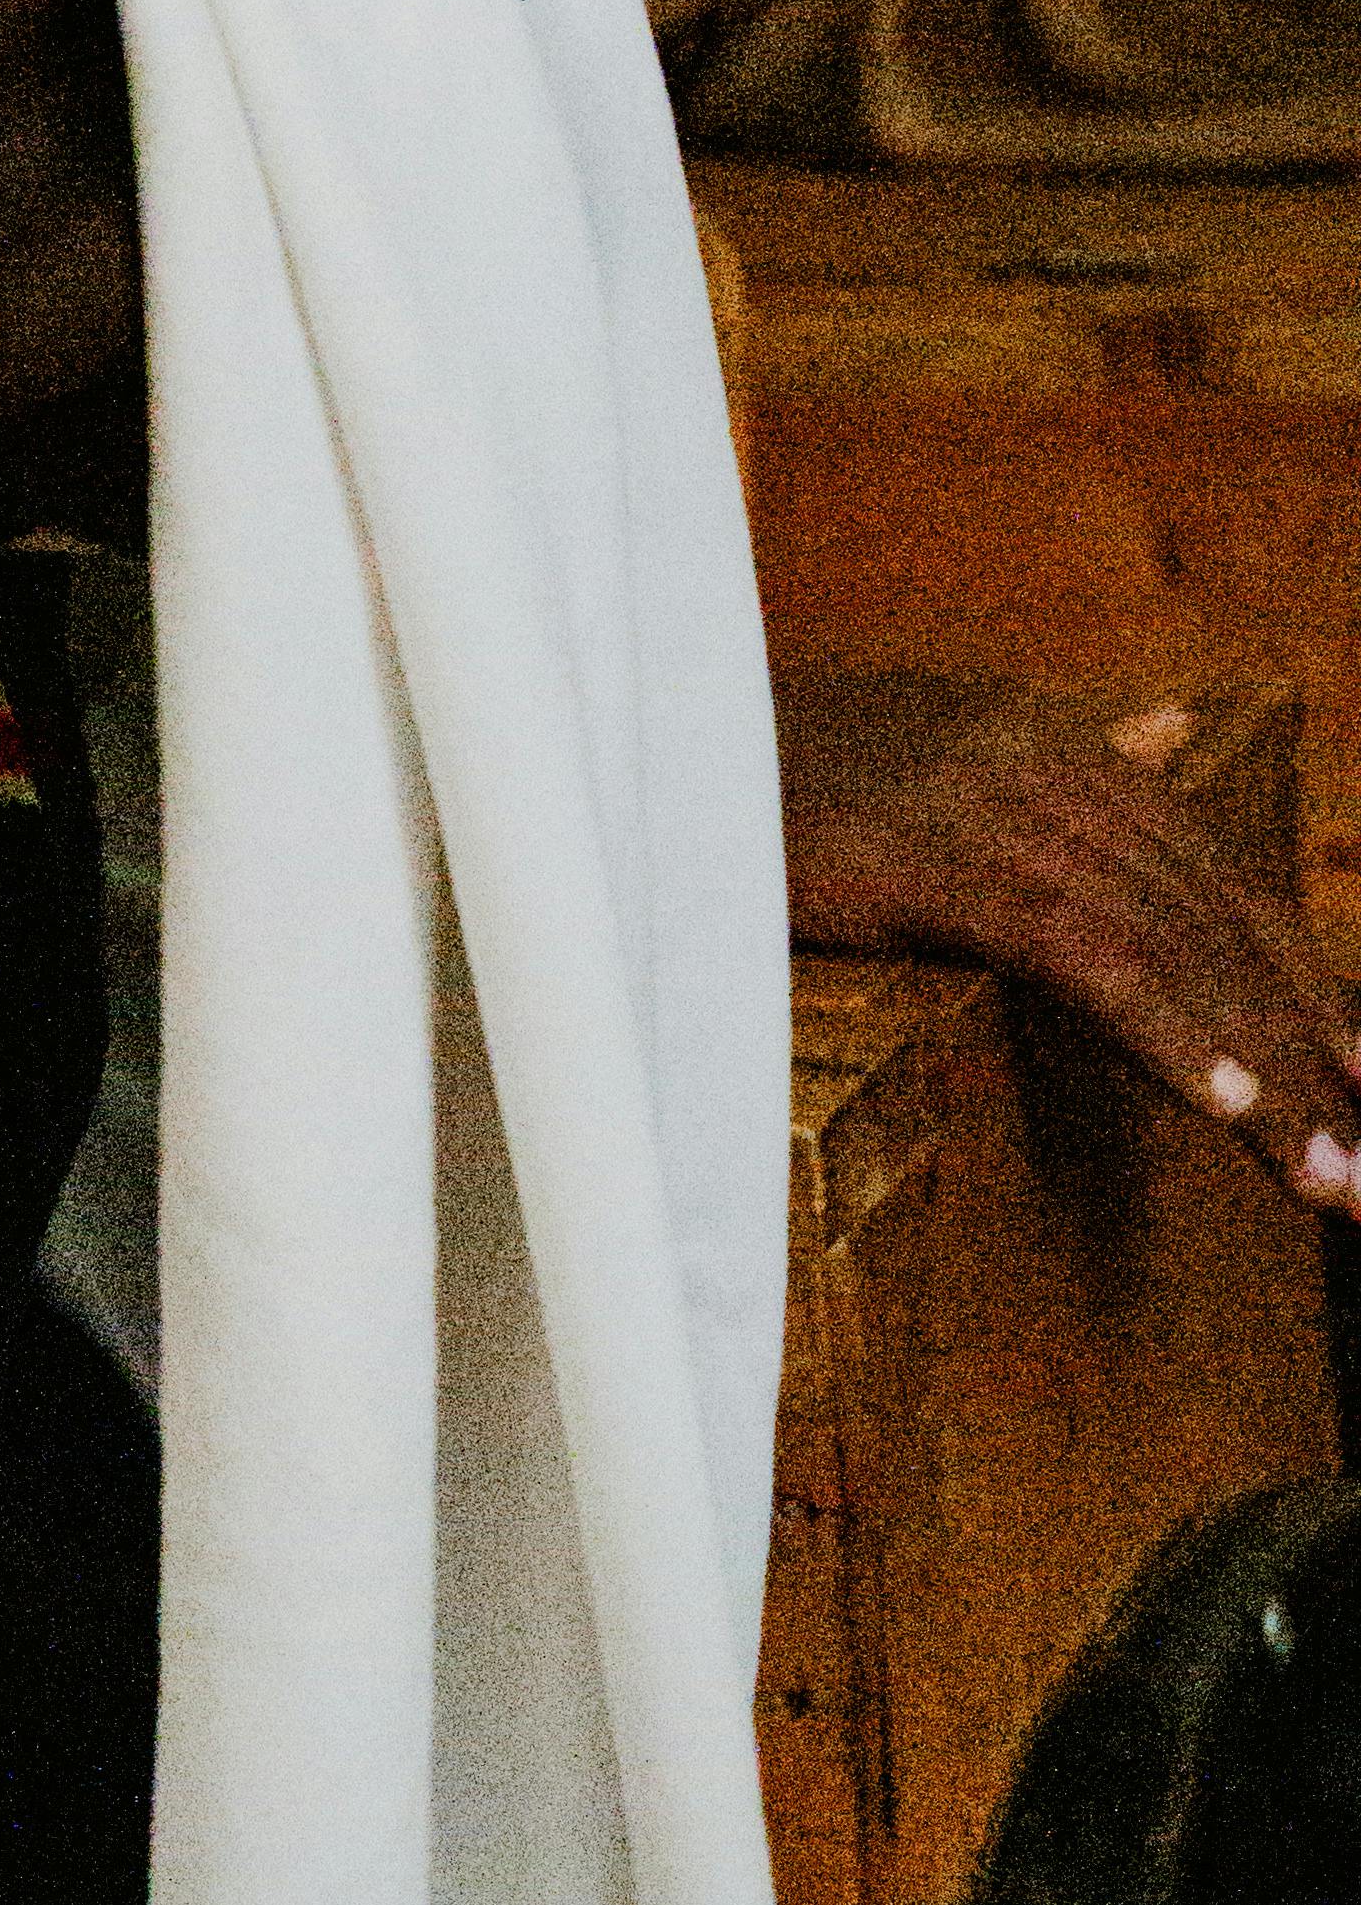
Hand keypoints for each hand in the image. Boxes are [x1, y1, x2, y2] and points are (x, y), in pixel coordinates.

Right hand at [777, 666, 1360, 1211]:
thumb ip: (1053, 756)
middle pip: (1219, 913)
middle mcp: (1036, 757)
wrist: (616, 728)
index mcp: (1043, 735)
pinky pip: (1081, 952)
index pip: (1214, 870)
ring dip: (1271, 1074)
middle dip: (1318, 1042)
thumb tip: (1167, 736)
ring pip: (1174, 945)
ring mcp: (984, 800)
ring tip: (1335, 1176)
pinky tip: (1229, 1106)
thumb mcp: (920, 742)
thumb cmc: (751, 764)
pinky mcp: (927, 856)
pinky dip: (1168, 1030)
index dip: (1303, 976)